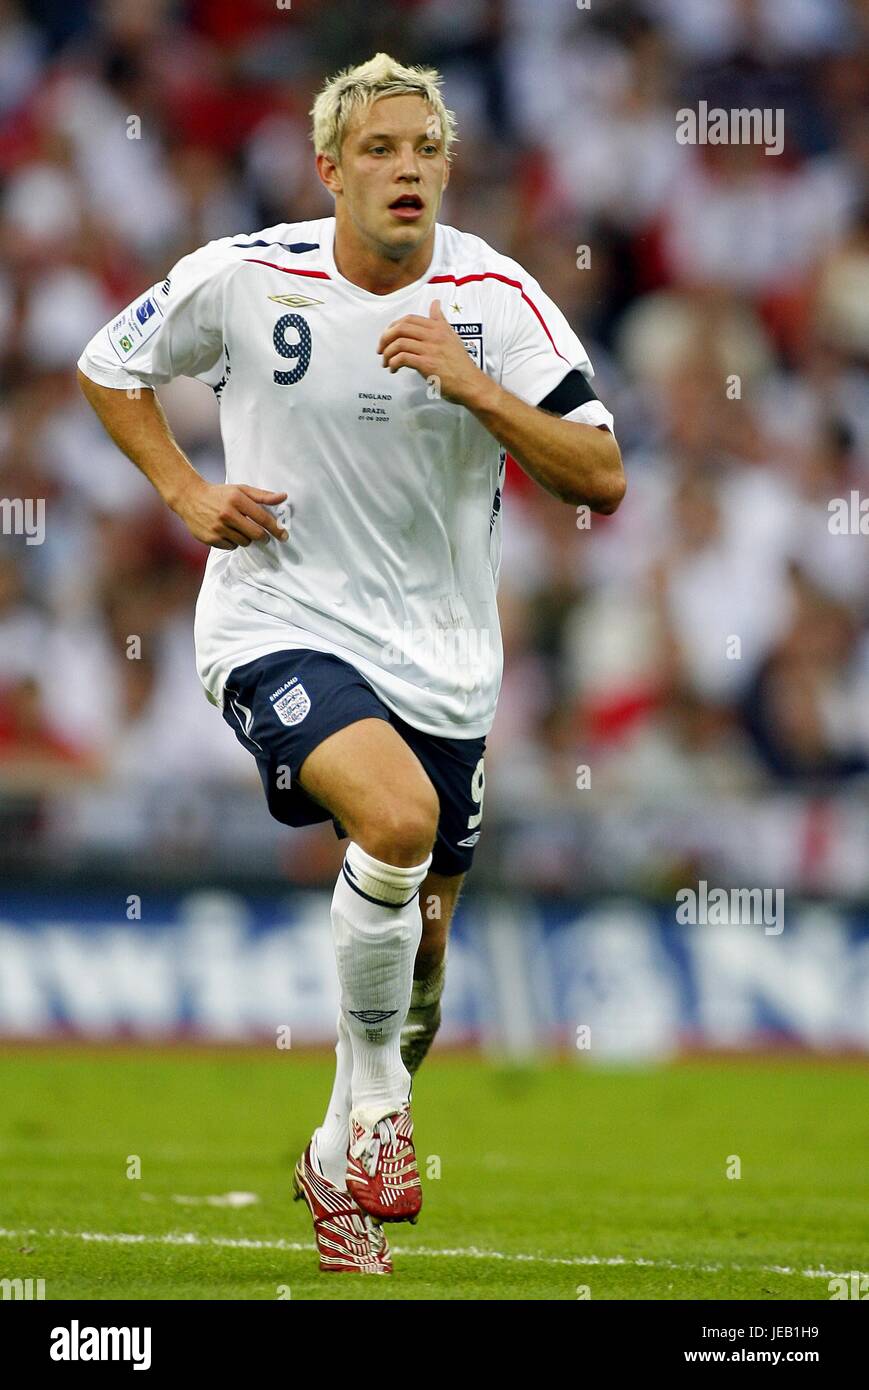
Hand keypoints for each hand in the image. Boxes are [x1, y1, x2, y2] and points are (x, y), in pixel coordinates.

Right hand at [172, 477, 288, 549]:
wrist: (190, 498)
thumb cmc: (219, 494)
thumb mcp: (241, 489)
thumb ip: (263, 495)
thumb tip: (283, 497)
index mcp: (236, 499)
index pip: (262, 517)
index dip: (275, 528)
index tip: (284, 535)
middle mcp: (227, 514)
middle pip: (255, 534)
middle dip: (263, 537)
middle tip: (264, 536)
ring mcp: (217, 528)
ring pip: (244, 542)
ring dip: (246, 538)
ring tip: (238, 528)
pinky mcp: (210, 538)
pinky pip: (231, 547)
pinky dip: (233, 542)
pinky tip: (227, 532)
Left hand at [377, 299, 485, 405]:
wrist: (471, 384)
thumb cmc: (460, 364)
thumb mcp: (451, 336)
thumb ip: (440, 320)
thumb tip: (435, 303)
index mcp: (438, 327)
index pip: (409, 319)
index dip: (393, 327)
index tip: (388, 337)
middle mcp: (434, 335)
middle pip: (401, 328)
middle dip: (385, 338)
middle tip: (381, 350)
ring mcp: (430, 349)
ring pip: (399, 343)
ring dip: (387, 353)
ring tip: (386, 362)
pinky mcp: (427, 364)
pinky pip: (402, 358)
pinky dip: (393, 363)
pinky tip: (394, 369)